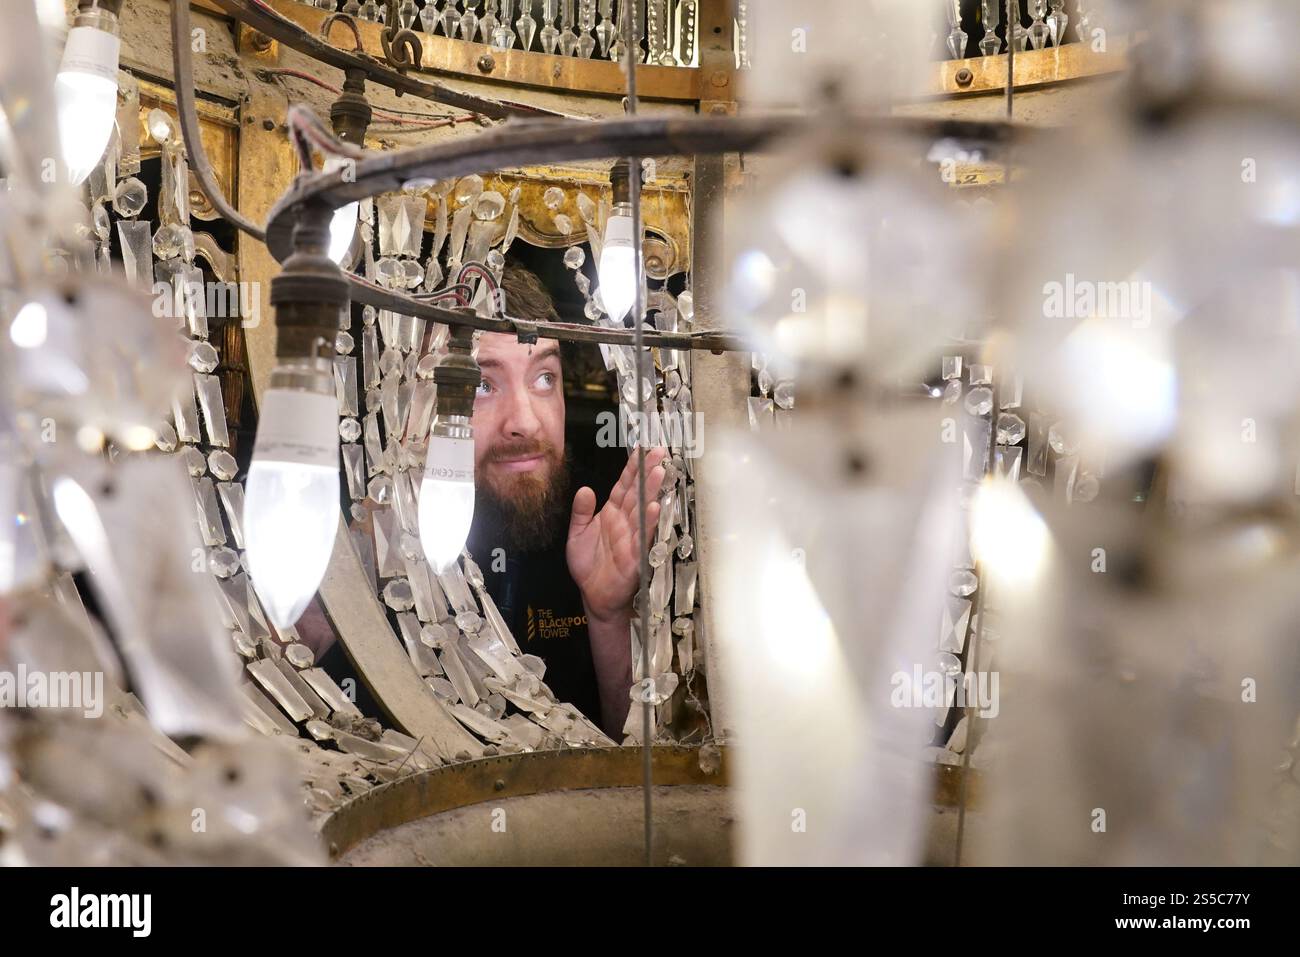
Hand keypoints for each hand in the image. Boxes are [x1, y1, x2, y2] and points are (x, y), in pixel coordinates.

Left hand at [566, 447, 667, 623]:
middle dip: (647, 472)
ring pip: (643, 510)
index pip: (623, 485)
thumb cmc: (588, 564)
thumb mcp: (576, 534)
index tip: (641, 449)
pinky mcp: (636, 556)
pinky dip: (649, 522)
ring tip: (659, 472)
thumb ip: (580, 512)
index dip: (632, 468)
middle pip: (637, 493)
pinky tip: (654, 507)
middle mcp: (625, 521)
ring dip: (652, 492)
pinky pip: (643, 537)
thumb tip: (584, 490)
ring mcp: (633, 537)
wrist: (593, 594)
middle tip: (657, 452)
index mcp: (612, 512)